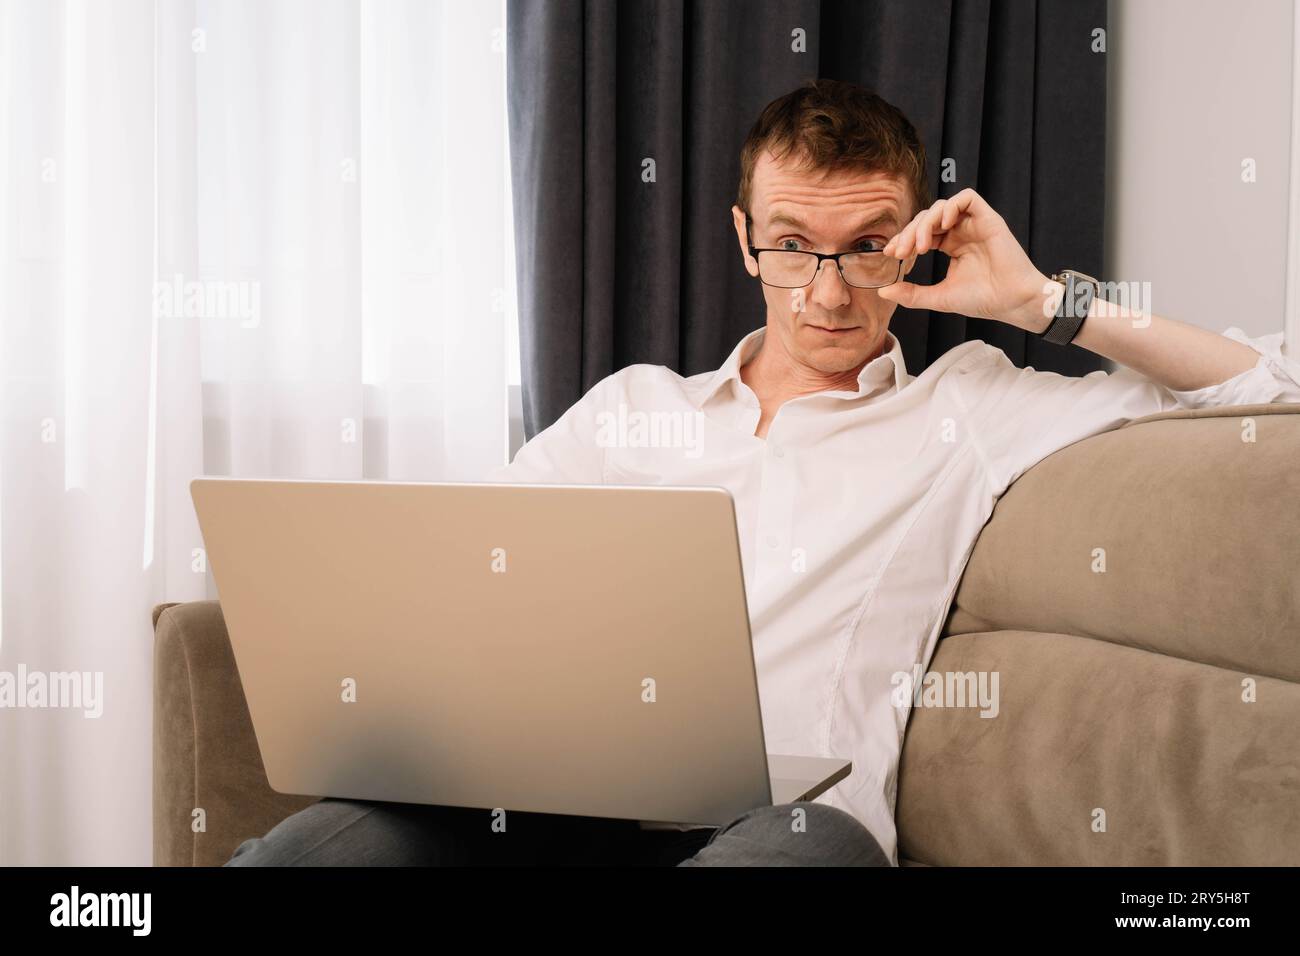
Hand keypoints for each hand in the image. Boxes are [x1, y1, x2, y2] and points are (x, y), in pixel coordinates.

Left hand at [877, 188, 1051, 332]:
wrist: (1011, 301)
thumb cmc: (981, 300)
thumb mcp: (938, 297)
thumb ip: (911, 294)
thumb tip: (882, 291)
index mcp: (950, 245)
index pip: (921, 233)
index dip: (903, 239)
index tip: (890, 254)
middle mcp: (960, 231)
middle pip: (927, 218)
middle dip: (909, 233)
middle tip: (901, 252)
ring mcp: (973, 224)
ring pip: (942, 207)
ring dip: (925, 223)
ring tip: (920, 247)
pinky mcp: (988, 218)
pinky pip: (967, 198)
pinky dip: (950, 206)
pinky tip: (943, 226)